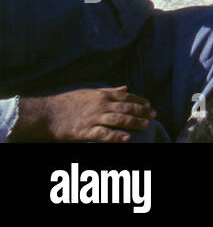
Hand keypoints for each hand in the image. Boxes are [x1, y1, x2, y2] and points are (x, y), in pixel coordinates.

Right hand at [16, 87, 155, 141]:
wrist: (46, 113)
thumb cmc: (67, 102)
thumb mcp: (89, 92)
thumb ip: (109, 90)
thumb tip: (126, 88)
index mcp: (102, 95)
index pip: (127, 97)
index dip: (140, 102)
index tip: (150, 106)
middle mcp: (100, 105)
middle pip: (126, 108)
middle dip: (142, 112)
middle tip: (154, 116)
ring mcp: (93, 118)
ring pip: (119, 119)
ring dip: (134, 122)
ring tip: (146, 125)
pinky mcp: (84, 131)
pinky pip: (103, 134)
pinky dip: (116, 136)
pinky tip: (127, 138)